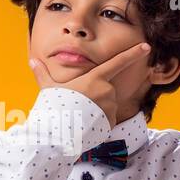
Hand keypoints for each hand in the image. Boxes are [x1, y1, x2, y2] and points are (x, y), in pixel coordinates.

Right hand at [28, 41, 151, 128]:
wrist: (59, 132)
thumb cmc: (54, 107)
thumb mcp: (48, 89)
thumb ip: (43, 75)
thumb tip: (33, 62)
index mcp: (94, 78)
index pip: (117, 62)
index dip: (133, 53)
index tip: (146, 46)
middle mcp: (106, 90)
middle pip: (106, 91)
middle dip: (95, 98)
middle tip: (78, 106)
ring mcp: (111, 106)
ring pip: (107, 106)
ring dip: (96, 111)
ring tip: (80, 117)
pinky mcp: (112, 121)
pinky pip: (108, 120)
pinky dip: (99, 123)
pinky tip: (86, 126)